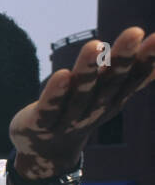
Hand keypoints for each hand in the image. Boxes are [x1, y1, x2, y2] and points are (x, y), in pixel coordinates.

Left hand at [9, 26, 154, 177]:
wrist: (45, 153)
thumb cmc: (80, 114)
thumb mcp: (108, 98)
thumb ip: (132, 78)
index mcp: (112, 99)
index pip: (132, 77)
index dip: (146, 59)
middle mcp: (94, 108)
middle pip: (110, 82)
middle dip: (122, 58)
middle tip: (135, 31)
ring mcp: (68, 118)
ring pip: (80, 92)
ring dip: (88, 69)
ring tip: (95, 44)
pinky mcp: (40, 125)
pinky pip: (49, 108)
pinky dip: (55, 93)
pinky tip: (62, 75)